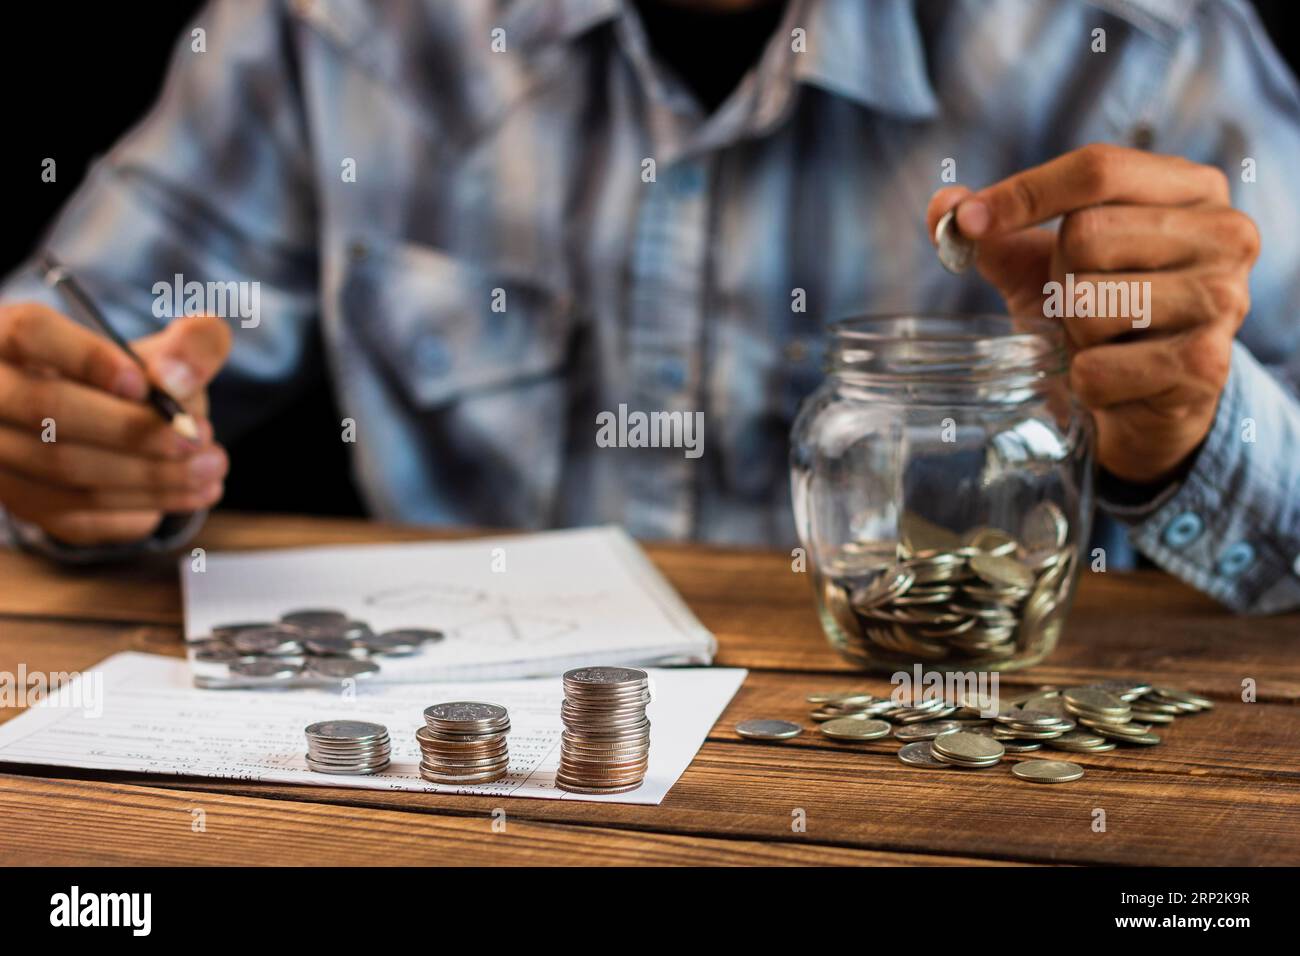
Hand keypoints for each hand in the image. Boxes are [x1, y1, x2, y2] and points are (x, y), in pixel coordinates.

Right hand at [0, 304, 231, 544]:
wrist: (114, 428)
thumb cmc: (136, 382)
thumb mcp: (167, 353)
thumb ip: (192, 347)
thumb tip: (178, 381)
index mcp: (13, 335)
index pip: (31, 333)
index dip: (88, 358)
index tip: (145, 384)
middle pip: (47, 410)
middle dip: (134, 429)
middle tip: (199, 438)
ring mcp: (0, 455)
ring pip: (64, 470)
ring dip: (150, 475)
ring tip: (212, 469)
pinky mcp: (22, 503)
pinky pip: (75, 515)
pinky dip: (139, 508)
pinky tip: (192, 495)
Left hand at [927, 143, 1259, 484]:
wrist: (1141, 405)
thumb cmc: (1097, 317)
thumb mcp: (1042, 266)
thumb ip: (994, 233)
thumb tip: (941, 207)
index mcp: (1191, 188)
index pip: (1098, 168)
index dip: (1024, 192)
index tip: (969, 222)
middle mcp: (1223, 233)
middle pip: (1086, 234)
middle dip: (1059, 279)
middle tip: (1080, 305)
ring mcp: (1223, 299)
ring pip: (1088, 302)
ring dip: (1072, 335)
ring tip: (1103, 342)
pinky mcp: (1205, 365)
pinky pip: (1096, 368)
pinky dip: (1085, 382)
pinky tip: (1116, 382)